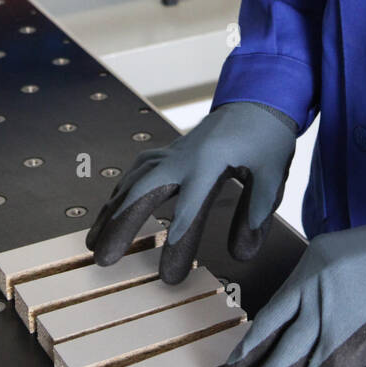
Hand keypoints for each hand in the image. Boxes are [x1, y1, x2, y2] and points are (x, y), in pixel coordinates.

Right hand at [85, 101, 296, 283]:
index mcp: (211, 160)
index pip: (191, 202)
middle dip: (122, 224)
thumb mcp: (272, 173)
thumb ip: (257, 211)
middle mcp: (185, 155)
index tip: (166, 269)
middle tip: (104, 259)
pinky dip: (121, 190)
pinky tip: (110, 209)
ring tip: (93, 242)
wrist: (257, 98)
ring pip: (134, 179)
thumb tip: (242, 254)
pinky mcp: (171, 152)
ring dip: (112, 210)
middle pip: (145, 189)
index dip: (178, 234)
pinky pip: (139, 170)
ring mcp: (174, 152)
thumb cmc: (267, 135)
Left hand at [214, 219, 365, 366]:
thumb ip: (324, 283)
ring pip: (285, 361)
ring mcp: (329, 317)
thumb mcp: (345, 254)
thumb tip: (314, 313)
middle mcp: (310, 291)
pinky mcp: (352, 341)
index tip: (233, 363)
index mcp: (308, 268)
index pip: (269, 313)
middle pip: (267, 338)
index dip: (248, 343)